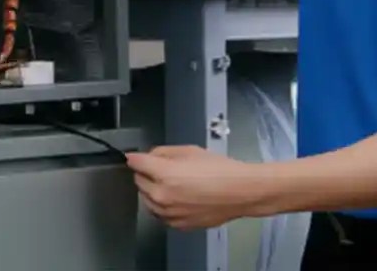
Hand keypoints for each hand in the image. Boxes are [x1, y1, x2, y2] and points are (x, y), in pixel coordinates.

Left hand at [126, 145, 269, 229]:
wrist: (240, 193)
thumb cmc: (220, 169)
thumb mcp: (191, 151)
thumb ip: (165, 152)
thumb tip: (150, 156)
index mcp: (165, 175)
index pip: (136, 163)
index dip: (136, 157)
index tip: (136, 156)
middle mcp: (162, 196)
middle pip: (139, 182)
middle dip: (146, 173)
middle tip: (163, 168)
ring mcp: (168, 214)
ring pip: (147, 200)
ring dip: (153, 190)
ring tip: (173, 183)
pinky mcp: (177, 224)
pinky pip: (160, 213)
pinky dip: (163, 205)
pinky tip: (179, 197)